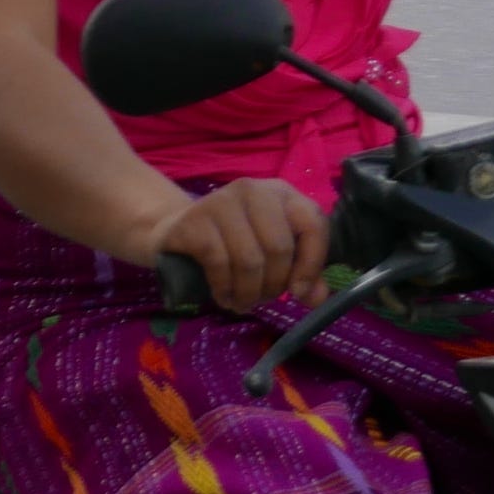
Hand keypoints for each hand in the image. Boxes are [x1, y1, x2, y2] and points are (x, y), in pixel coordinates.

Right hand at [149, 177, 329, 315]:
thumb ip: (302, 274)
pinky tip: (223, 296)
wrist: (175, 230)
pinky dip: (224, 288)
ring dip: (248, 293)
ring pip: (250, 260)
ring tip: (241, 302)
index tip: (299, 292)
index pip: (313, 223)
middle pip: (279, 247)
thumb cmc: (233, 243)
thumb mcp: (272, 255)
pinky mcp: (194, 220)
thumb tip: (318, 298)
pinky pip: (219, 263)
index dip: (312, 263)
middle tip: (261, 299)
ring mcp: (221, 201)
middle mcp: (254, 191)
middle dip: (273, 285)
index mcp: (283, 194)